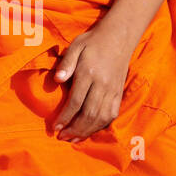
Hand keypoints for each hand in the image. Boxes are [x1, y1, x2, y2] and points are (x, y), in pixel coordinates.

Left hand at [51, 20, 136, 141]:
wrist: (119, 36)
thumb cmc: (93, 41)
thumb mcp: (76, 46)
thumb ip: (66, 63)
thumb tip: (57, 80)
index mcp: (89, 73)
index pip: (76, 101)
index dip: (65, 117)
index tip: (55, 127)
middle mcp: (102, 84)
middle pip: (88, 114)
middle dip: (74, 129)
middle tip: (61, 137)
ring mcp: (113, 90)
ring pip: (100, 118)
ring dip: (86, 131)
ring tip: (73, 139)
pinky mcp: (119, 93)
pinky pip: (111, 115)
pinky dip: (100, 126)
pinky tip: (89, 132)